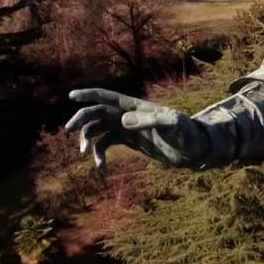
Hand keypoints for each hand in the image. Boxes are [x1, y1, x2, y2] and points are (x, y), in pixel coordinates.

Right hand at [65, 88, 190, 172]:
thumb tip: (123, 120)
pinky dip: (99, 155)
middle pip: (98, 113)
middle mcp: (129, 115)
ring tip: (85, 154)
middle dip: (82, 119)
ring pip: (99, 129)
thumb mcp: (172, 125)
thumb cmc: (187, 134)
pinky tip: (101, 169)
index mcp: (137, 107)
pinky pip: (107, 144)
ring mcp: (128, 128)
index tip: (71, 95)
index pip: (109, 97)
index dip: (90, 94)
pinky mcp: (130, 142)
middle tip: (69, 131)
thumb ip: (150, 120)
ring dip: (88, 139)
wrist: (194, 150)